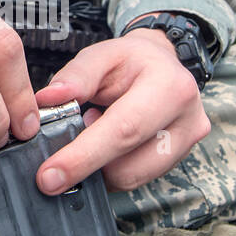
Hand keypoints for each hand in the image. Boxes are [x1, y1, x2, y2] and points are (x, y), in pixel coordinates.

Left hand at [31, 28, 210, 194]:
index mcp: (170, 87)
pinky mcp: (180, 159)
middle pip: (129, 166)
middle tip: (59, 159)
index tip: (50, 175)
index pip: (123, 130)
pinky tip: (108, 144)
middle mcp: (188, 119)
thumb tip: (48, 100)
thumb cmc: (131, 61)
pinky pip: (137, 180)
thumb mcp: (101, 55)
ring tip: (95, 132)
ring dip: (101, 167)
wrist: (162, 64)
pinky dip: (112, 168)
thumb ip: (74, 77)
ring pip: (131, 179)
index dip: (84, 157)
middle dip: (86, 169)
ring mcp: (187, 143)